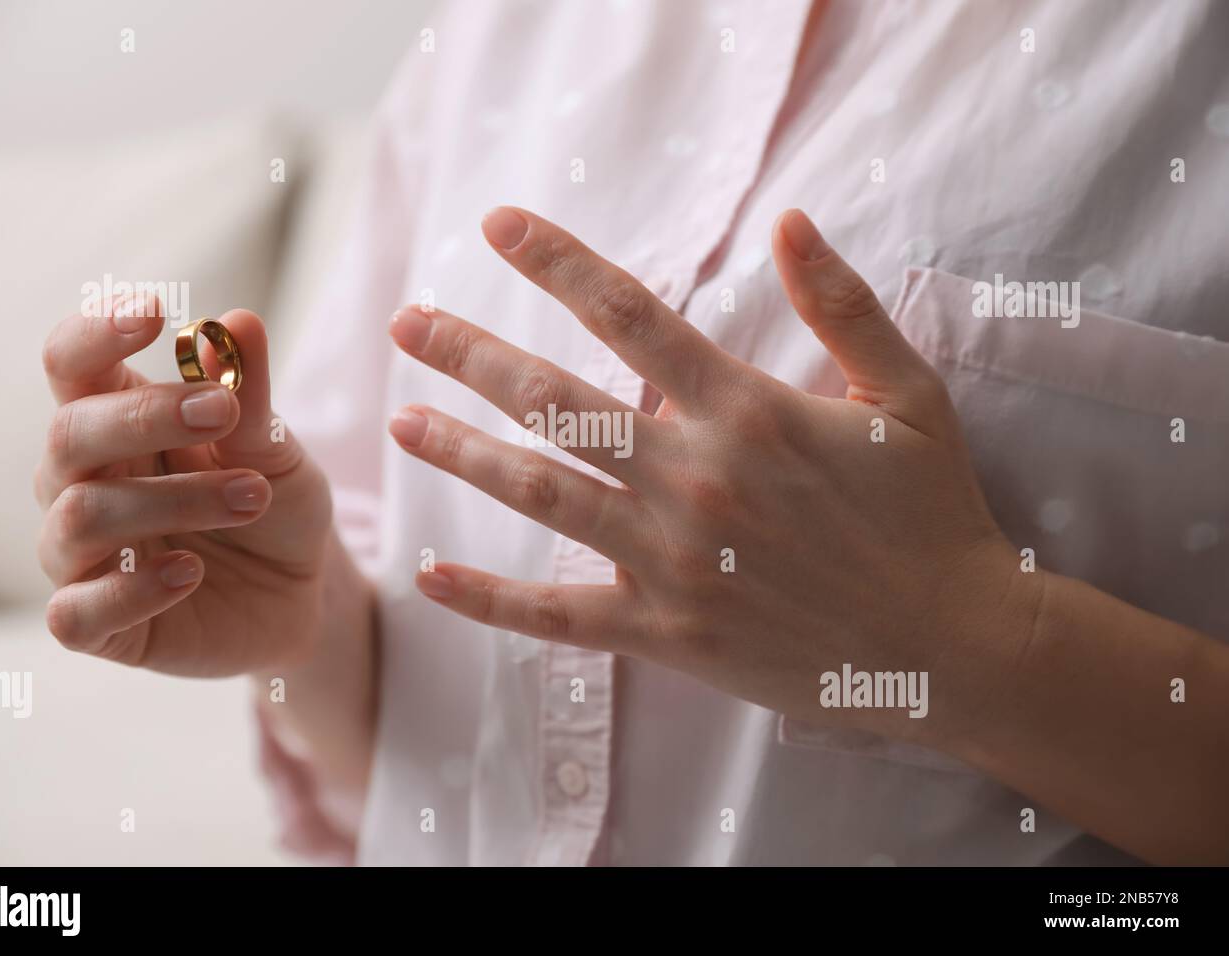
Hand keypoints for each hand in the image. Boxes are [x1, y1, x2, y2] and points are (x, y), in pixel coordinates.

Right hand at [36, 299, 333, 676]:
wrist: (303, 591)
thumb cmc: (275, 505)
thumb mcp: (277, 450)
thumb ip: (251, 397)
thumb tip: (238, 321)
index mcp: (116, 421)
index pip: (71, 364)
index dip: (96, 333)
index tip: (155, 312)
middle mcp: (81, 482)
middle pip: (68, 433)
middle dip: (146, 416)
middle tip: (223, 412)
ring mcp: (81, 556)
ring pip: (81, 516)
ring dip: (173, 499)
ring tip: (253, 496)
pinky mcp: (98, 624)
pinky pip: (76, 612)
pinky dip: (133, 589)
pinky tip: (191, 572)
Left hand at [387, 206, 1036, 742]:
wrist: (953, 647)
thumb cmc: (932, 516)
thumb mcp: (908, 395)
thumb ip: (844, 305)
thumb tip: (790, 220)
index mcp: (747, 411)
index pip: (629, 313)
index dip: (556, 262)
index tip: (496, 228)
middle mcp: (694, 480)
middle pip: (556, 399)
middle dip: (472, 353)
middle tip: (408, 322)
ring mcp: (672, 561)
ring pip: (542, 494)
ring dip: (463, 454)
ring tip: (400, 421)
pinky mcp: (667, 634)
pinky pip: (559, 616)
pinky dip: (490, 600)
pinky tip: (429, 578)